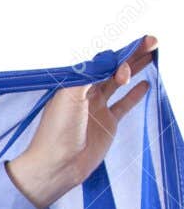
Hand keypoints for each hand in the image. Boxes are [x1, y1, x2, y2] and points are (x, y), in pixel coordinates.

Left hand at [6, 35, 156, 208]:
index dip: (120, 52)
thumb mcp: (69, 97)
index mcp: (74, 85)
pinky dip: (134, 94)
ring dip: (134, 69)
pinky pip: (123, 104)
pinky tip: (145, 84)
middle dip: (132, 55)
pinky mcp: (107, 124)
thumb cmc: (56, 132)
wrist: (57, 165)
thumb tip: (107, 59)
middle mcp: (85, 94)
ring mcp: (97, 109)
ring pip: (119, 83)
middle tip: (152, 43)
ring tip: (151, 56)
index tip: (139, 43)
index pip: (101, 62)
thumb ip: (89, 75)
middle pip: (112, 69)